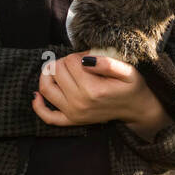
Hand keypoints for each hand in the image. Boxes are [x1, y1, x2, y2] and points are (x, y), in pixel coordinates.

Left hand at [33, 53, 171, 138]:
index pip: (71, 61)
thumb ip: (108, 63)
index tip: (89, 58)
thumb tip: (85, 60)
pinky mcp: (72, 120)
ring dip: (48, 75)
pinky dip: (38, 105)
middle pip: (57, 71)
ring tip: (60, 70)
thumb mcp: (128, 71)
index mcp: (93, 90)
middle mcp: (79, 103)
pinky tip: (37, 94)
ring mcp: (74, 113)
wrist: (136, 109)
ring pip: (46, 88)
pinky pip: (48, 116)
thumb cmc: (132, 87)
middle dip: (66, 62)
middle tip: (79, 63)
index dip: (79, 54)